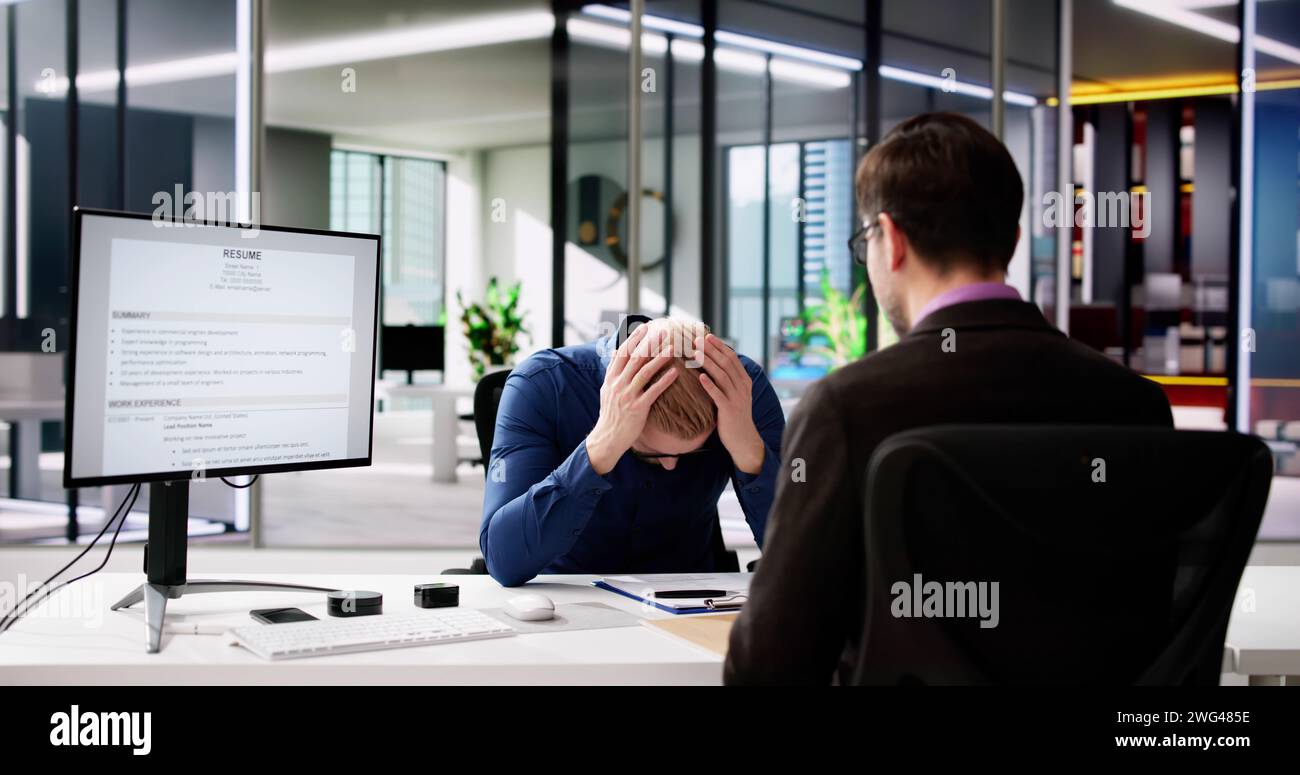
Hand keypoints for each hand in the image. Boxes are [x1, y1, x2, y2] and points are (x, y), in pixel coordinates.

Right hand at [585, 325, 678, 474]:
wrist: (607, 438)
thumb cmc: (611, 414)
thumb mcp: (607, 389)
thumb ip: (613, 370)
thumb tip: (616, 351)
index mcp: (611, 378)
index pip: (622, 353)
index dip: (634, 339)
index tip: (645, 327)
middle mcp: (618, 384)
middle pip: (635, 359)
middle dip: (650, 344)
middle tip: (664, 332)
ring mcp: (627, 396)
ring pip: (645, 372)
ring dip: (660, 358)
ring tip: (673, 348)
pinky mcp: (638, 408)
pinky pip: (653, 392)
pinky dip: (664, 381)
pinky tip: (675, 373)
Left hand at [693, 333, 764, 473]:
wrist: (744, 440)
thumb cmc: (734, 416)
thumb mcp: (734, 395)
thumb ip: (727, 380)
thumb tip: (713, 363)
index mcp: (744, 381)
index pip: (732, 358)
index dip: (719, 346)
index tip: (706, 336)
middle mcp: (742, 387)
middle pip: (726, 363)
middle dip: (711, 350)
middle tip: (697, 339)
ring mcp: (737, 398)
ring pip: (722, 375)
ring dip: (708, 362)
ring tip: (695, 353)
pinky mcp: (729, 410)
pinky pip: (718, 395)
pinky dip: (709, 385)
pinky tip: (700, 377)